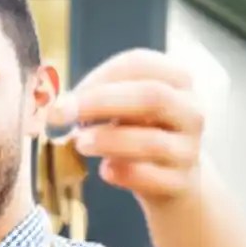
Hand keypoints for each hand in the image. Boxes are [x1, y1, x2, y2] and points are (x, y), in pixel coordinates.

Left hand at [50, 48, 208, 211]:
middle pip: (151, 97)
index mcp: (176, 81)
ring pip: (151, 141)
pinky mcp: (180, 183)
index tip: (68, 93)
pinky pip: (149, 177)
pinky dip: (122, 173)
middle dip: (99, 103)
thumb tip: (55, 107)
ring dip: (107, 141)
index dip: (98, 76)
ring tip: (79, 143)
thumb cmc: (139, 135)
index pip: (139, 63)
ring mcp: (189, 149)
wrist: (174, 183)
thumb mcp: (125, 110)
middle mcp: (190, 111)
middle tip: (60, 115)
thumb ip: (97, 101)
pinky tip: (105, 171)